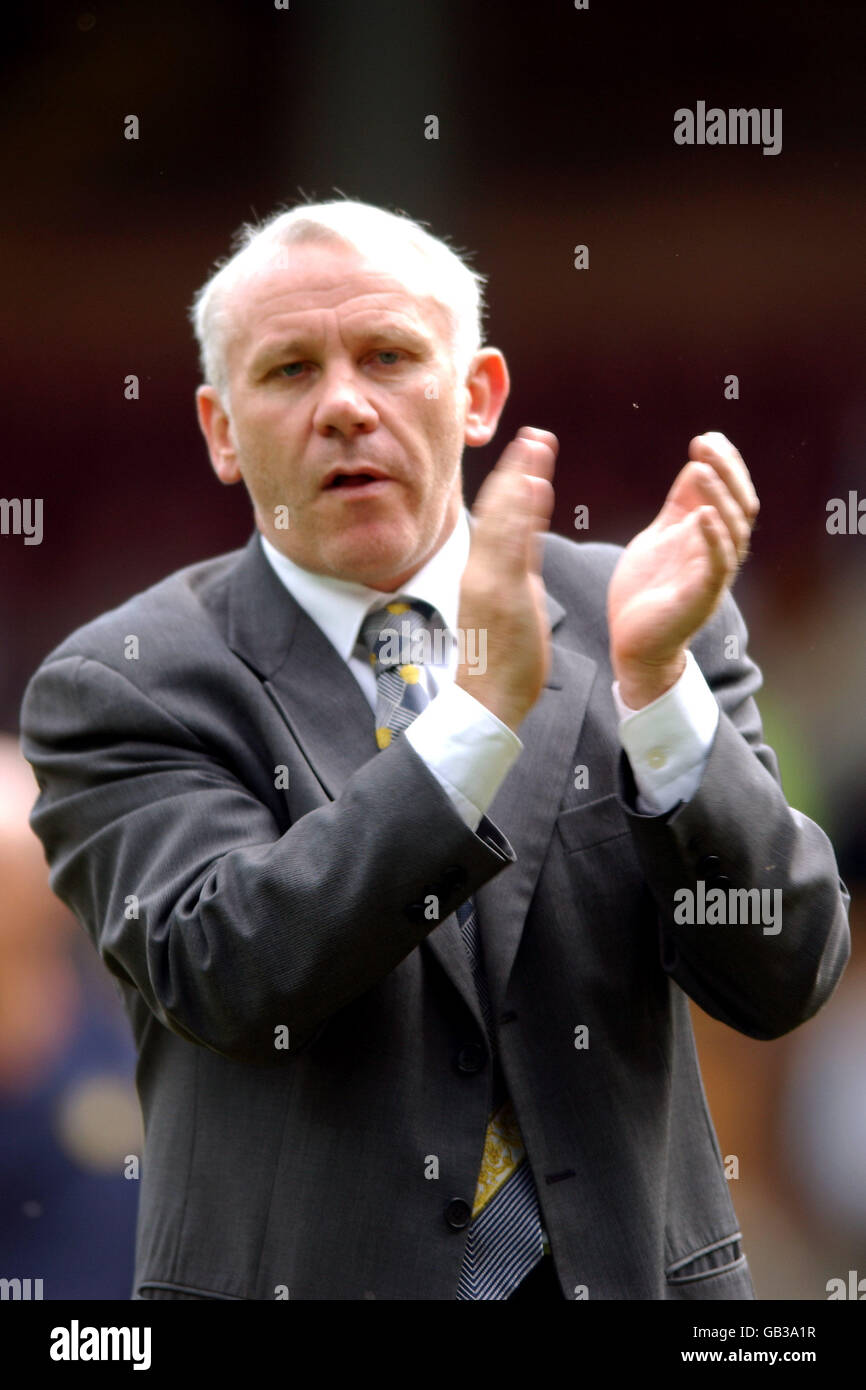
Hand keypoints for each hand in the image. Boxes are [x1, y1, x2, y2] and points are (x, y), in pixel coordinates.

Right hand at [456, 426, 556, 730]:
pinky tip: (535, 483)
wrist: (486, 699)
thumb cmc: (499, 659)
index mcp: (484, 571)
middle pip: (499, 507)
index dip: (513, 481)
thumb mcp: (511, 604)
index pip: (498, 517)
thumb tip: (528, 539)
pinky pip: (512, 542)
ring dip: (521, 475)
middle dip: (517, 467)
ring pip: (504, 516)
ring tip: (538, 443)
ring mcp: (489, 578)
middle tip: (536, 433)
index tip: (528, 451)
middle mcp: (482, 568)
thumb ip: (519, 568)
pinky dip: (522, 510)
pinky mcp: (500, 592)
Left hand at [607, 431, 759, 708]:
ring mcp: (713, 574)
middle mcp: (717, 552)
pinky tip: (700, 514)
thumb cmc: (645, 591)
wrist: (633, 643)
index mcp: (708, 535)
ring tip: (701, 469)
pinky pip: (718, 564)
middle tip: (707, 445)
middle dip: (727, 472)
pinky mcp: (701, 596)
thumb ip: (678, 505)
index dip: (724, 464)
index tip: (706, 439)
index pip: (730, 492)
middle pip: (740, 505)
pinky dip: (713, 538)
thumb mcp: (659, 536)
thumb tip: (697, 464)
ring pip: (732, 530)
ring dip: (718, 497)